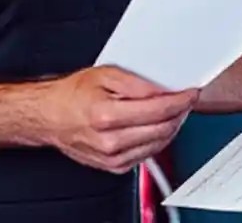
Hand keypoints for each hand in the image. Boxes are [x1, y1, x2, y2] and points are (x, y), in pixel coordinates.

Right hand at [38, 65, 197, 173]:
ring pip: (159, 144)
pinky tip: (154, 126)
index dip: (181, 100)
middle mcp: (110, 141)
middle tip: (184, 100)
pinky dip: (157, 139)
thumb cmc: (73, 95)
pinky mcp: (114, 167)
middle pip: (163, 129)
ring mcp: (113, 157)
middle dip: (179, 113)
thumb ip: (138, 84)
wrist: (50, 117)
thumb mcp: (105, 75)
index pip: (159, 110)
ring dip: (171, 126)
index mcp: (107, 116)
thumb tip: (163, 90)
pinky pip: (148, 154)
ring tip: (170, 110)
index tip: (191, 93)